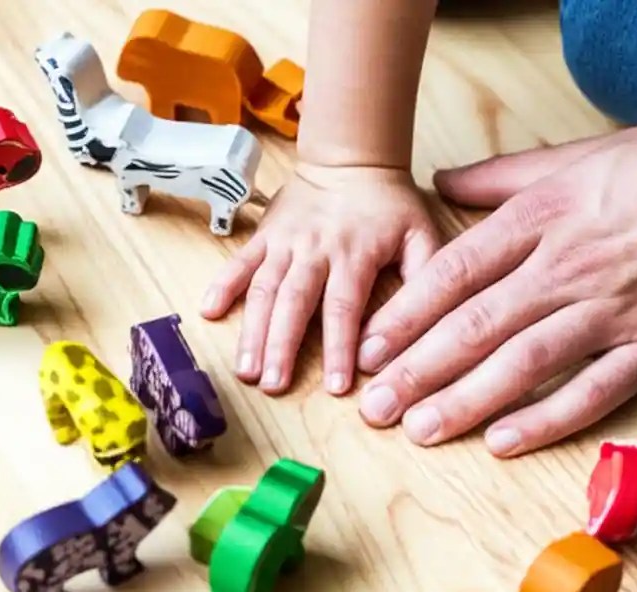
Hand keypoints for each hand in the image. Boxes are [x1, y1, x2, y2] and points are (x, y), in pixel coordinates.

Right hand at [201, 162, 440, 395]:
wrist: (352, 159)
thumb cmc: (390, 203)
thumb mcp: (421, 232)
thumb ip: (426, 274)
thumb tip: (428, 321)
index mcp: (354, 254)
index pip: (344, 308)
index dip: (338, 348)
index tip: (334, 386)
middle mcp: (315, 250)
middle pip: (295, 304)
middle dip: (282, 347)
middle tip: (273, 386)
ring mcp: (285, 243)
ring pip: (264, 290)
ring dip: (252, 330)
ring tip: (244, 370)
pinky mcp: (265, 235)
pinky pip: (239, 262)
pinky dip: (222, 285)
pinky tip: (208, 313)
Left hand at [353, 113, 636, 456]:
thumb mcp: (577, 154)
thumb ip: (503, 176)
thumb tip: (443, 182)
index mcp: (543, 216)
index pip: (453, 274)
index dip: (404, 316)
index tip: (368, 349)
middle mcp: (568, 265)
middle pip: (474, 326)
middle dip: (415, 370)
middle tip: (374, 408)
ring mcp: (614, 308)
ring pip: (523, 363)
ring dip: (464, 401)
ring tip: (419, 429)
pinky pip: (594, 390)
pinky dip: (548, 419)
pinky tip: (503, 441)